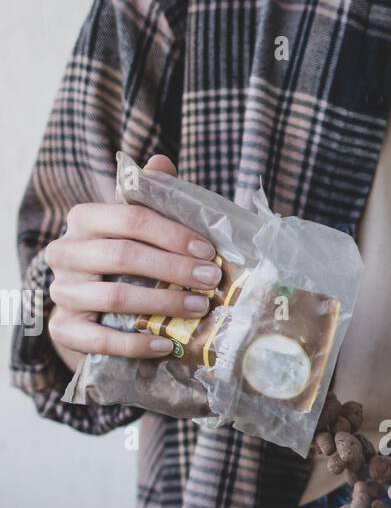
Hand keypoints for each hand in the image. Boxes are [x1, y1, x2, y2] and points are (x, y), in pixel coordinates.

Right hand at [45, 154, 221, 367]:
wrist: (91, 309)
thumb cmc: (124, 260)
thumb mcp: (135, 227)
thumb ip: (149, 197)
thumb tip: (162, 163)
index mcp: (84, 219)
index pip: (131, 218)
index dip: (173, 234)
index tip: (209, 251)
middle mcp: (65, 252)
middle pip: (124, 255)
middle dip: (174, 268)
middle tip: (211, 280)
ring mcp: (62, 292)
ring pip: (114, 297)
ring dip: (163, 303)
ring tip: (199, 308)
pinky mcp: (64, 329)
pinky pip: (100, 339)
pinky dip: (137, 344)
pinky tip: (167, 343)